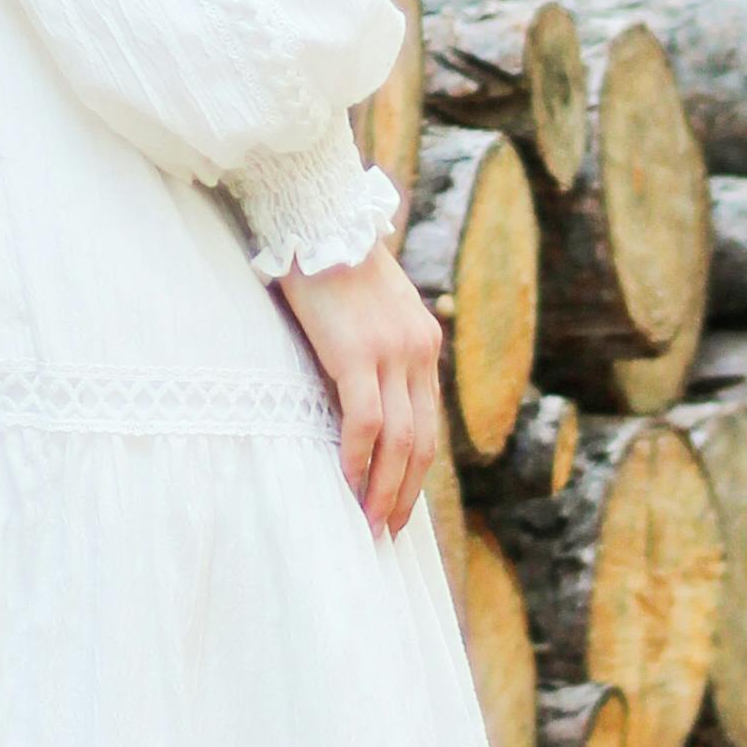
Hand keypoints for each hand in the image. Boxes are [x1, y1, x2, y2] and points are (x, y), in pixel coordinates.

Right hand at [278, 239, 445, 539]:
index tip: (399, 501)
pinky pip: (364, 422)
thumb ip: (377, 347)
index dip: (415, 470)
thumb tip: (361, 391)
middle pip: (422, 441)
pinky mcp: (357, 353)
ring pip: (399, 440)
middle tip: (388, 529)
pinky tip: (346, 482)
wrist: (317, 216)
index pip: (428, 422)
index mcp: (424, 342)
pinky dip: (357, 459)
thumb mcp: (369, 308)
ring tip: (370, 521)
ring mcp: (392, 353)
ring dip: (385, 487)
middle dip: (406, 491)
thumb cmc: (330, 261)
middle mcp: (418, 351)